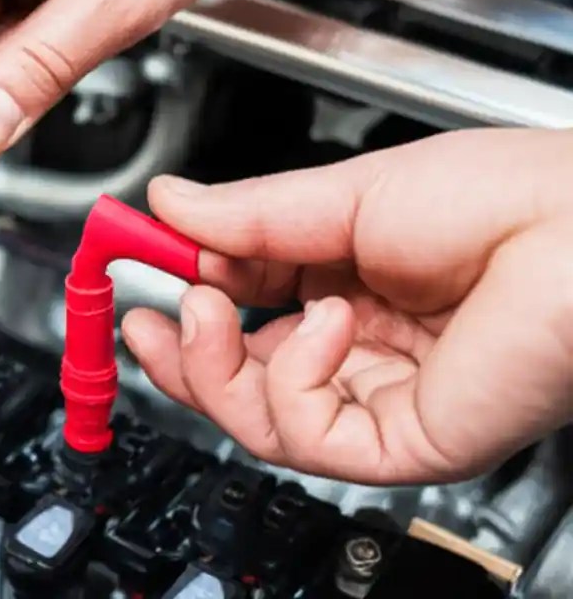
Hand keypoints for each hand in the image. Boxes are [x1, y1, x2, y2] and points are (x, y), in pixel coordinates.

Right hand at [123, 128, 572, 483]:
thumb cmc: (501, 198)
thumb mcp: (341, 194)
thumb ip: (246, 215)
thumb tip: (168, 202)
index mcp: (348, 287)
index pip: (243, 311)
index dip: (184, 297)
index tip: (136, 265)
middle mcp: (362, 350)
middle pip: (241, 381)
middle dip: (182, 354)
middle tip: (143, 317)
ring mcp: (382, 398)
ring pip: (258, 421)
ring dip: (214, 367)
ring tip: (204, 309)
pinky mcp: (403, 442)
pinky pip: (306, 436)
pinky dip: (291, 377)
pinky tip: (321, 322)